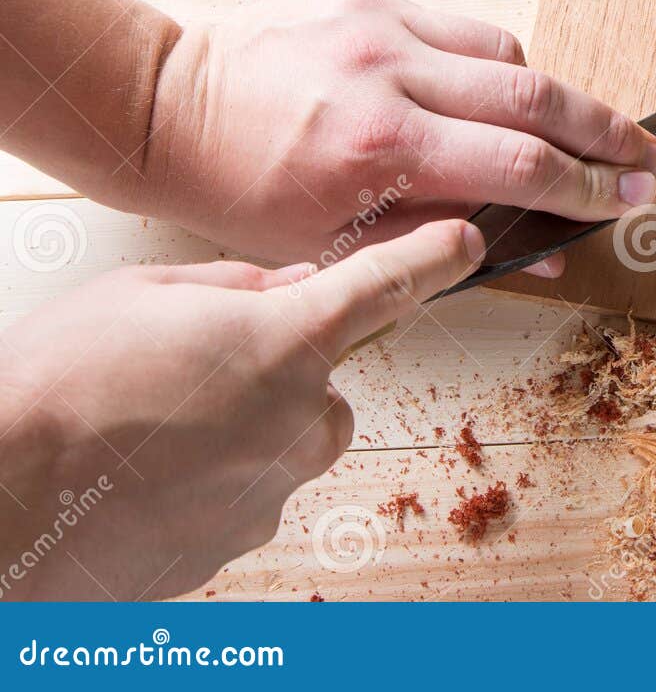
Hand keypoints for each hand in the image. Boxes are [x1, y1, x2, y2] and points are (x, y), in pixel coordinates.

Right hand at [0, 219, 481, 600]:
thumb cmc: (54, 384)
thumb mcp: (141, 294)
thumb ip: (235, 288)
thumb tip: (288, 289)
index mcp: (286, 342)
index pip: (386, 287)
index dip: (433, 258)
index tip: (465, 243)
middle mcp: (300, 421)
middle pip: (324, 390)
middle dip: (279, 378)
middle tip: (191, 375)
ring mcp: (271, 493)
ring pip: (282, 448)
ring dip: (240, 435)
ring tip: (147, 431)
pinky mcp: (236, 546)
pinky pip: (242, 498)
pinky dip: (207, 484)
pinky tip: (140, 477)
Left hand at [126, 0, 655, 264]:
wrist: (168, 108)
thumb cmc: (247, 190)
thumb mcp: (344, 243)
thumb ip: (451, 241)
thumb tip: (549, 249)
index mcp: (377, 146)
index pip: (519, 163)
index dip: (588, 184)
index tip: (632, 196)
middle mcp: (384, 69)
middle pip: (535, 92)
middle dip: (604, 129)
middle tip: (645, 154)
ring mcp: (375, 17)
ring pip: (504, 49)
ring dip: (544, 94)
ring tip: (563, 130)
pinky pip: (453, 24)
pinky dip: (477, 62)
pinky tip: (467, 91)